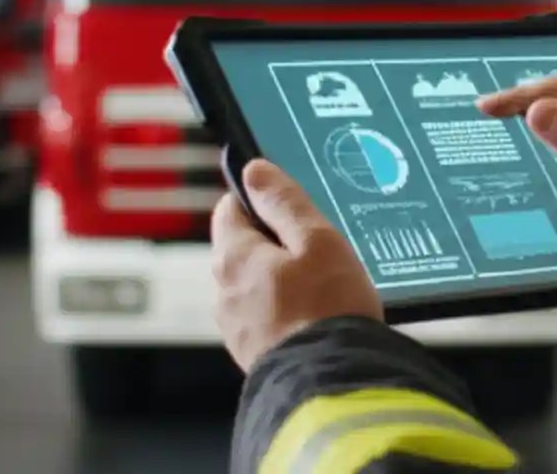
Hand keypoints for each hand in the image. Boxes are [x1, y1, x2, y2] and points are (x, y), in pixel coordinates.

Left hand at [211, 159, 382, 371]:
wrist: (333, 385)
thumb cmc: (329, 310)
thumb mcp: (317, 240)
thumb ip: (284, 202)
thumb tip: (255, 170)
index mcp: (233, 256)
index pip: (230, 208)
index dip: (260, 200)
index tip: (290, 204)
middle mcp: (224, 292)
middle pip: (243, 248)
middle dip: (276, 242)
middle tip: (319, 246)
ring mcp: (236, 327)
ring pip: (256, 285)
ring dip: (283, 279)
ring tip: (326, 285)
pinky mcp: (254, 354)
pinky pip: (267, 317)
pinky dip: (288, 310)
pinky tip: (319, 315)